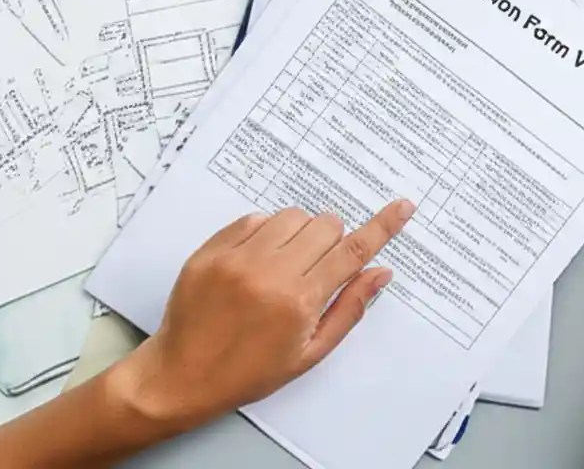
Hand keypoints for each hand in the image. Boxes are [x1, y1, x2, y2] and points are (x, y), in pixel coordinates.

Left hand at [111, 200, 413, 431]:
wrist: (181, 375)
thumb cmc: (249, 371)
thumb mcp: (310, 352)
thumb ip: (349, 309)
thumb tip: (380, 273)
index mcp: (299, 302)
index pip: (353, 252)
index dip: (383, 227)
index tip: (402, 207)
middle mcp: (270, 273)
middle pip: (326, 225)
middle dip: (332, 240)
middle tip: (318, 266)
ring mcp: (237, 258)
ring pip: (292, 216)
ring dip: (300, 232)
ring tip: (285, 263)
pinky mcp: (212, 250)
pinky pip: (255, 218)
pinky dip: (266, 232)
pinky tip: (258, 260)